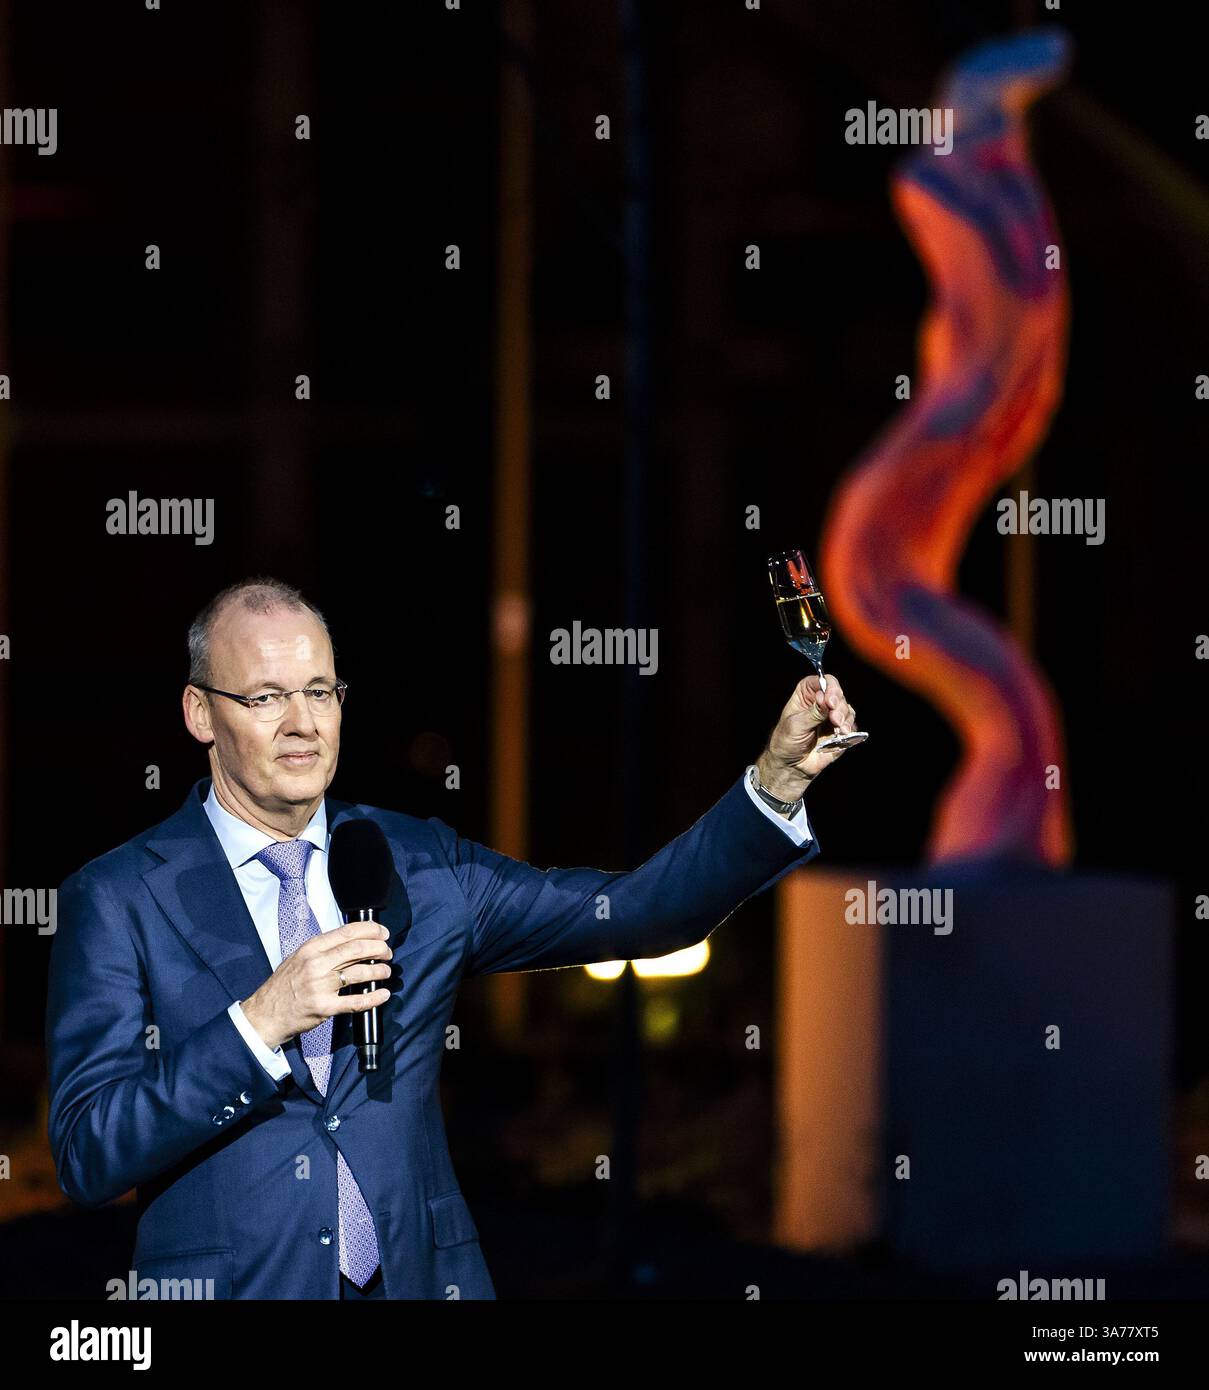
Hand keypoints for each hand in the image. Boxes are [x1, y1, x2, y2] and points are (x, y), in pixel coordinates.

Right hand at [241, 920, 393, 1051]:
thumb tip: (353, 941)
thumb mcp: (299, 957)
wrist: (265, 1014)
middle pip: (358, 950)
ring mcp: (320, 986)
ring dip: (379, 972)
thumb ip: (323, 949)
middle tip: (387, 953)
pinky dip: (374, 998)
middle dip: (380, 949)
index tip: (383, 933)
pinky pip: (356, 1002)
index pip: (348, 932)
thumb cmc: (284, 985)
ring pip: (360, 973)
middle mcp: (316, 964)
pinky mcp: (324, 1007)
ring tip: (385, 972)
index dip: (371, 930)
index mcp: (311, 948)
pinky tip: (383, 994)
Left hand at [756, 673, 860, 802]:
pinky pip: (851, 725)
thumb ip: (813, 712)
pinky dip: (849, 729)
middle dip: (839, 705)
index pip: (822, 681)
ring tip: (838, 729)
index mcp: (806, 696)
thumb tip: (825, 698)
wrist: (792, 766)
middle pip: (838, 694)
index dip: (829, 687)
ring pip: (847, 709)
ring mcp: (831, 717)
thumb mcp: (796, 725)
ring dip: (845, 718)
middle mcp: (821, 703)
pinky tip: (842, 734)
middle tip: (834, 718)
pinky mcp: (840, 731)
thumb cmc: (787, 742)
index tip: (830, 700)